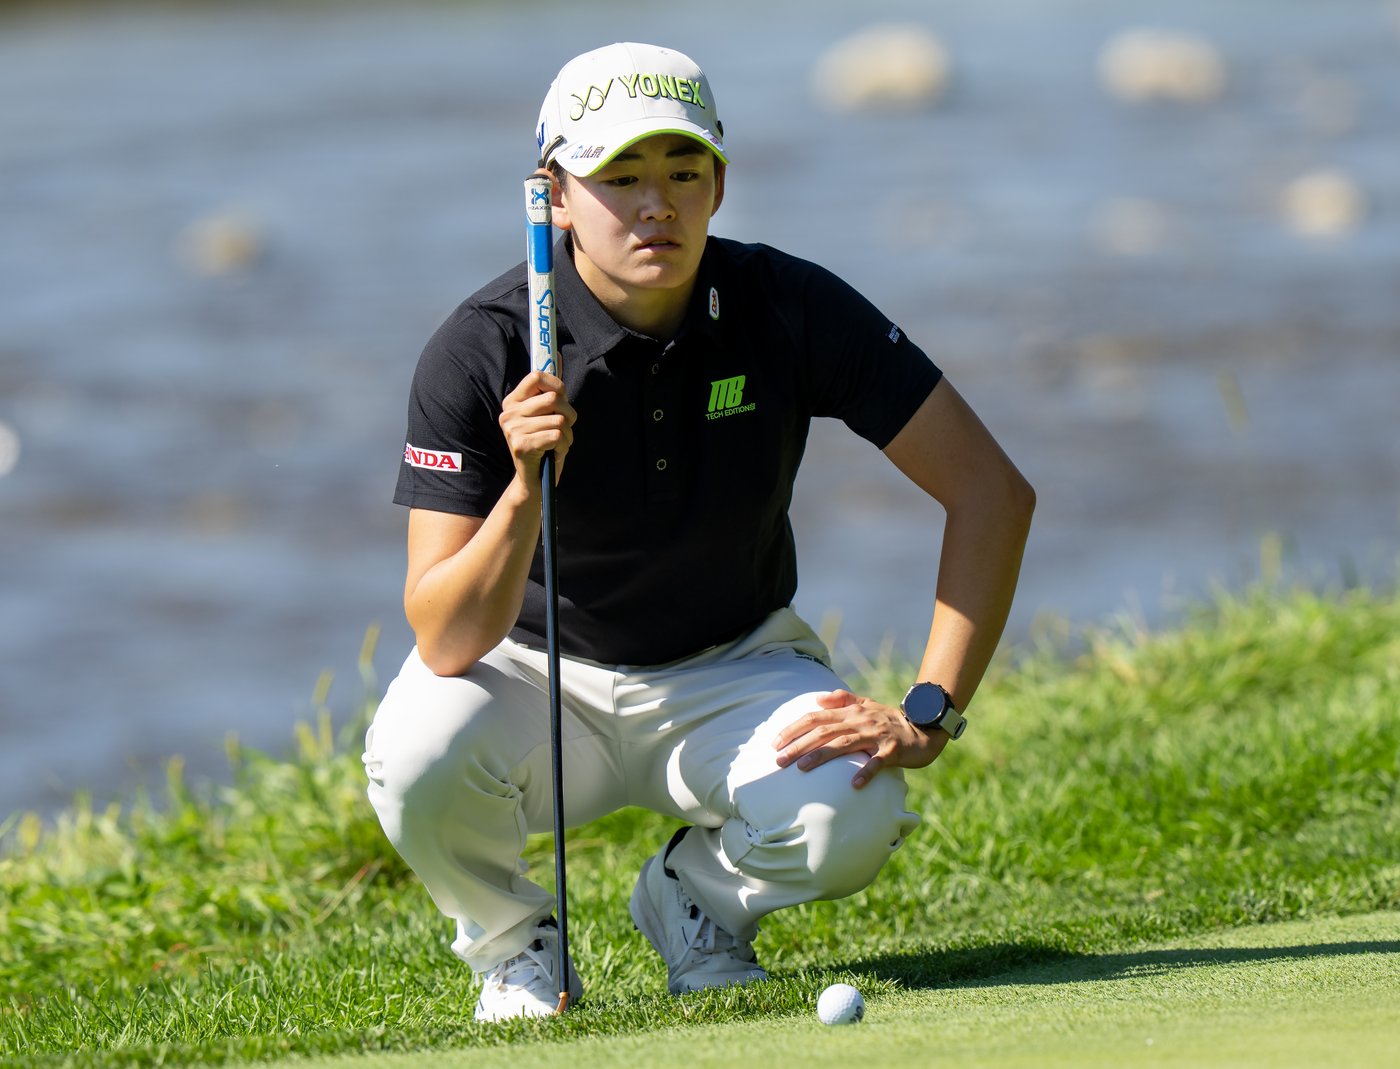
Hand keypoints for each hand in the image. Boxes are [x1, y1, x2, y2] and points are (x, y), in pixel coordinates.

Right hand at [498, 370, 575, 484]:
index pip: (536, 376)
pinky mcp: (521, 446)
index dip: (557, 385)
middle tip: (563, 428)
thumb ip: (551, 389)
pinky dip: (563, 446)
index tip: (562, 399)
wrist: (534, 481)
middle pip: (553, 398)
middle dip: (569, 415)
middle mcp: (509, 413)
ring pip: (558, 420)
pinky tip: (553, 453)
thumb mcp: (547, 415)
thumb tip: (557, 355)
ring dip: (567, 435)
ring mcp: (512, 429)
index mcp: (513, 401)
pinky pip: (556, 436)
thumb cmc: (545, 444)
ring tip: (557, 445)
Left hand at [773, 690, 949, 788]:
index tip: (775, 742)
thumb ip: (842, 700)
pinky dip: (865, 772)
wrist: (923, 728)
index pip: (815, 718)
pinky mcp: (892, 751)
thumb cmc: (889, 720)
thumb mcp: (866, 704)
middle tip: (779, 760)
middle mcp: (860, 721)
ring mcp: (876, 735)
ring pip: (844, 744)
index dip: (794, 729)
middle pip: (823, 732)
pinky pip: (877, 762)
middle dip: (798, 745)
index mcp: (850, 712)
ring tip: (802, 769)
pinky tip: (853, 784)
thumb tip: (817, 699)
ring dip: (821, 756)